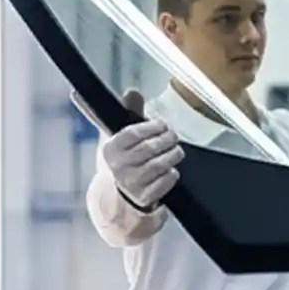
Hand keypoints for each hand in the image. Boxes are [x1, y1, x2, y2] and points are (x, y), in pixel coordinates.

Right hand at [97, 89, 183, 210]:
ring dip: (172, 155)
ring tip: (177, 151)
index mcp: (111, 149)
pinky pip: (164, 182)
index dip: (151, 127)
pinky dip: (171, 174)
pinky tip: (172, 170)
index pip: (132, 134)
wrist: (123, 196)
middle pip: (148, 149)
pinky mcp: (144, 197)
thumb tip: (133, 91)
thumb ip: (131, 113)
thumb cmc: (128, 159)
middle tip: (174, 136)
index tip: (162, 125)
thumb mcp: (124, 137)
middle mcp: (118, 167)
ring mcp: (131, 184)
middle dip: (166, 140)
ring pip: (158, 165)